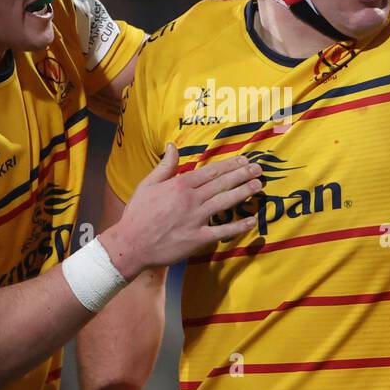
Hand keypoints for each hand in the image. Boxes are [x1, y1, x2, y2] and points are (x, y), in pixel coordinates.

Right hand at [104, 145, 260, 275]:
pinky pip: (221, 231)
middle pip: (221, 184)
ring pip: (225, 202)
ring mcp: (195, 219)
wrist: (131, 244)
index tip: (243, 160)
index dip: (229, 165)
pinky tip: (251, 221)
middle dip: (242, 175)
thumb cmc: (138, 214)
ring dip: (243, 193)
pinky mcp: (197, 238)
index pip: (210, 172)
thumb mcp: (148, 184)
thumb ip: (165, 166)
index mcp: (180, 185)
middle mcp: (191, 199)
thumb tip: (172, 145)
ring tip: (258, 186)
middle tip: (258, 169)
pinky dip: (237, 226)